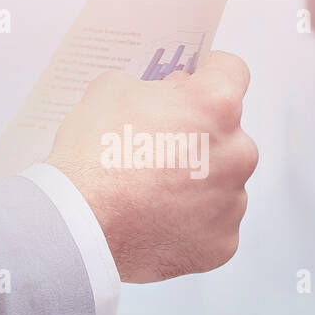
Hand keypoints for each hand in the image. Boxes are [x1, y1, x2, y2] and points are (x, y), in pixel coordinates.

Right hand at [47, 51, 258, 282]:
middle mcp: (238, 152)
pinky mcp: (223, 243)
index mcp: (217, 105)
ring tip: (151, 193)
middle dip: (199, 137)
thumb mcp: (110, 91)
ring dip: (198, 184)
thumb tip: (172, 95)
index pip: (231, 72)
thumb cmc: (91, 155)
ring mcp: (234, 203)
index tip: (192, 86)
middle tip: (158, 150)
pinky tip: (156, 223)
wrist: (75, 228)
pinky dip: (191, 224)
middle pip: (228, 134)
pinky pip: (214, 225)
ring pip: (223, 183)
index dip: (207, 75)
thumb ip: (156, 86)